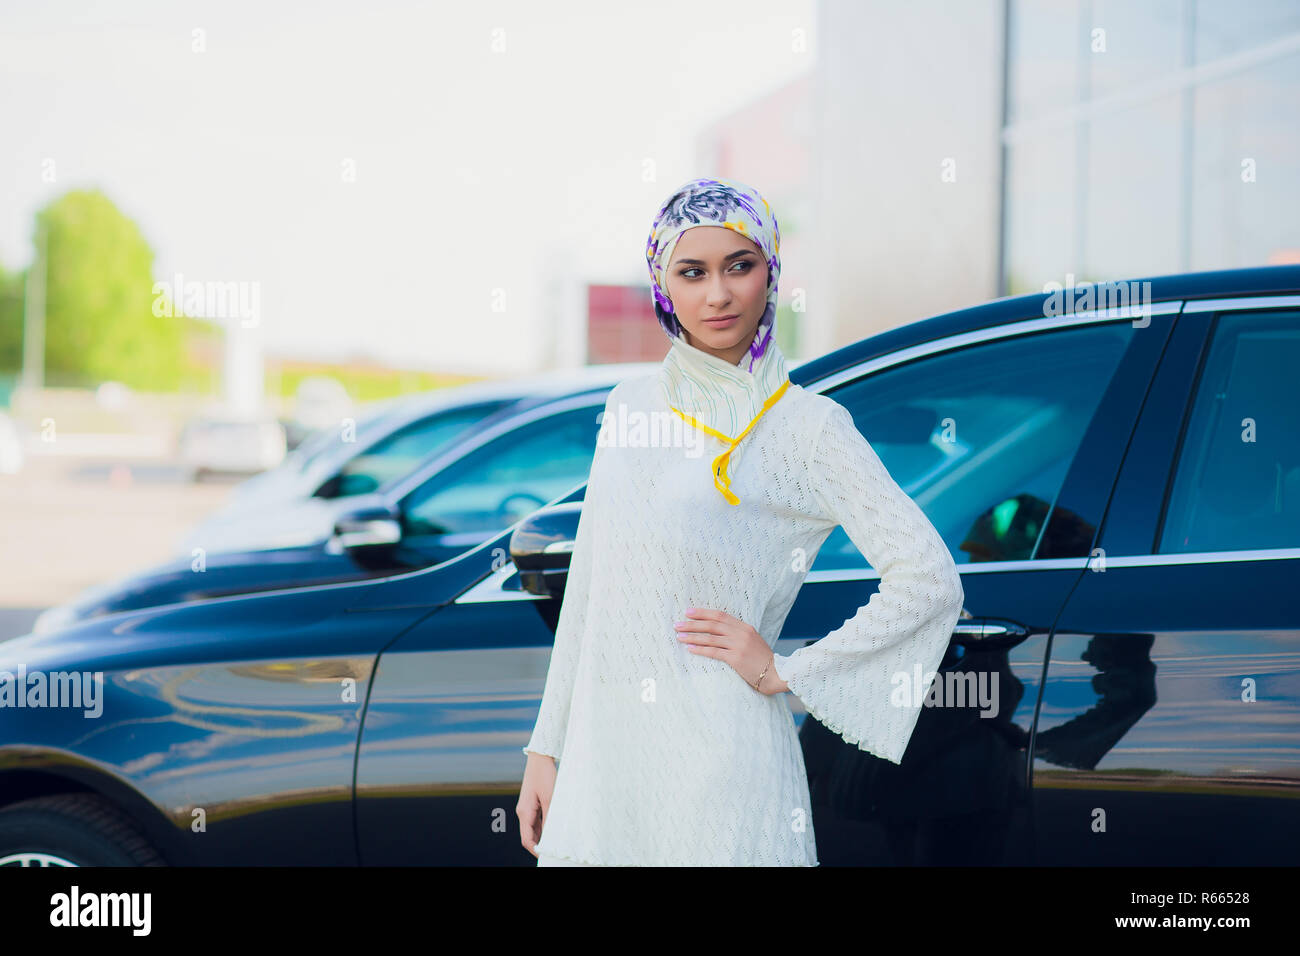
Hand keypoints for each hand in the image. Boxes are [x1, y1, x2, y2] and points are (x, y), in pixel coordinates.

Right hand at [516, 751, 556, 857]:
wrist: (540, 759)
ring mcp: (527, 808)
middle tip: (553, 852)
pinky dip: (543, 828)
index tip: (546, 856)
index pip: (527, 839)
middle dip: (539, 845)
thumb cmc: (544, 776)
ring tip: (555, 843)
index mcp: (524, 812)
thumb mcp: (550, 798)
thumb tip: (551, 835)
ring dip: (542, 837)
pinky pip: (536, 821)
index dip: (535, 850)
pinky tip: (553, 830)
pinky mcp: (532, 804)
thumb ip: (550, 818)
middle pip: (528, 836)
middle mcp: (523, 812)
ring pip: (533, 829)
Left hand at [674, 607, 788, 694]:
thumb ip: (737, 635)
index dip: (703, 613)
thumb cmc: (762, 660)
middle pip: (712, 624)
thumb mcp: (752, 641)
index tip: (688, 612)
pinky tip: (690, 649)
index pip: (720, 615)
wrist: (777, 673)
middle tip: (678, 624)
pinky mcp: (736, 658)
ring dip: (693, 636)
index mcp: (745, 627)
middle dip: (693, 624)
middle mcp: (741, 633)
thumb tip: (717, 632)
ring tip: (679, 637)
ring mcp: (739, 645)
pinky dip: (701, 649)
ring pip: (711, 637)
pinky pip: (714, 651)